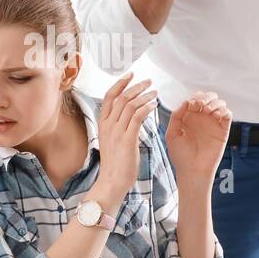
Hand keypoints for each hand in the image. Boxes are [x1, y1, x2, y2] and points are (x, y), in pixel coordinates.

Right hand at [92, 73, 157, 205]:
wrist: (112, 181)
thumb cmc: (115, 163)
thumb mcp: (113, 140)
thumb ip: (119, 127)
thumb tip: (132, 115)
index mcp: (103, 124)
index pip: (109, 97)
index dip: (120, 83)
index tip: (131, 75)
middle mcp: (108, 125)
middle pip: (121, 97)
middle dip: (136, 86)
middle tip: (149, 81)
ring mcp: (116, 132)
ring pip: (130, 104)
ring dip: (144, 95)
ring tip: (155, 92)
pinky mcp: (127, 139)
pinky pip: (137, 117)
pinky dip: (146, 108)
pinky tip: (154, 105)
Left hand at [165, 91, 230, 180]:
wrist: (192, 170)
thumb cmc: (181, 156)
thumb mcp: (172, 134)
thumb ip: (176, 116)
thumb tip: (186, 102)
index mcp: (190, 118)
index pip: (195, 99)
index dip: (195, 97)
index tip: (192, 104)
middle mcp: (202, 119)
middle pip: (209, 98)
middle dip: (206, 97)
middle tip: (201, 104)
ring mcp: (213, 124)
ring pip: (220, 103)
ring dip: (215, 102)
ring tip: (208, 111)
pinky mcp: (223, 131)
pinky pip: (228, 115)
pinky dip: (224, 110)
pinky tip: (215, 116)